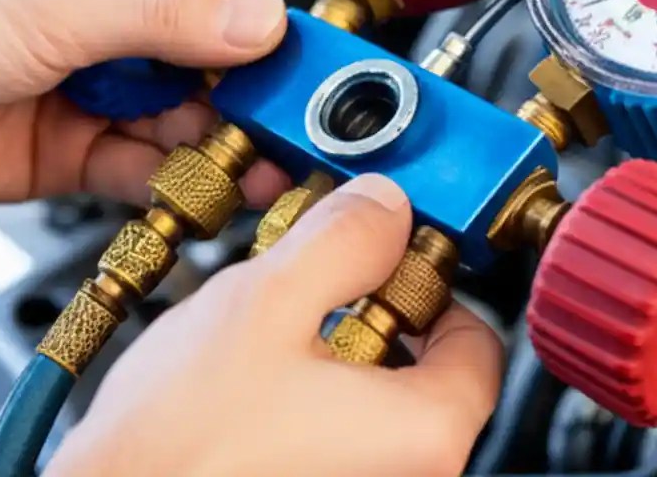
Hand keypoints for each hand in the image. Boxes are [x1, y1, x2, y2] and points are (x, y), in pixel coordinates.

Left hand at [0, 0, 288, 206]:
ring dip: (219, 149)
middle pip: (203, 65)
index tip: (306, 65)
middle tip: (298, 133)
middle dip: (248, 101)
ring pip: (177, 123)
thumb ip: (163, 20)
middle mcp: (103, 25)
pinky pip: (138, 169)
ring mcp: (87, 91)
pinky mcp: (68, 152)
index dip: (260, 30)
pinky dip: (173, 184)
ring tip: (266, 172)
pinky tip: (207, 193)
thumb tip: (259, 22)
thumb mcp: (57, 8)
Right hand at [47, 174, 502, 476]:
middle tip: (314, 285)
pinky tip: (251, 381)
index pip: (480, 339)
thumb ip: (342, 240)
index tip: (387, 256)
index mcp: (426, 432)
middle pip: (426, 370)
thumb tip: (383, 207)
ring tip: (267, 333)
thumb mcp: (264, 303)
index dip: (431, 282)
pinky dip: (307, 401)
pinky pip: (337, 440)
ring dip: (330, 354)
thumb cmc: (175, 452)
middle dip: (371, 314)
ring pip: (374, 404)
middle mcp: (411, 476)